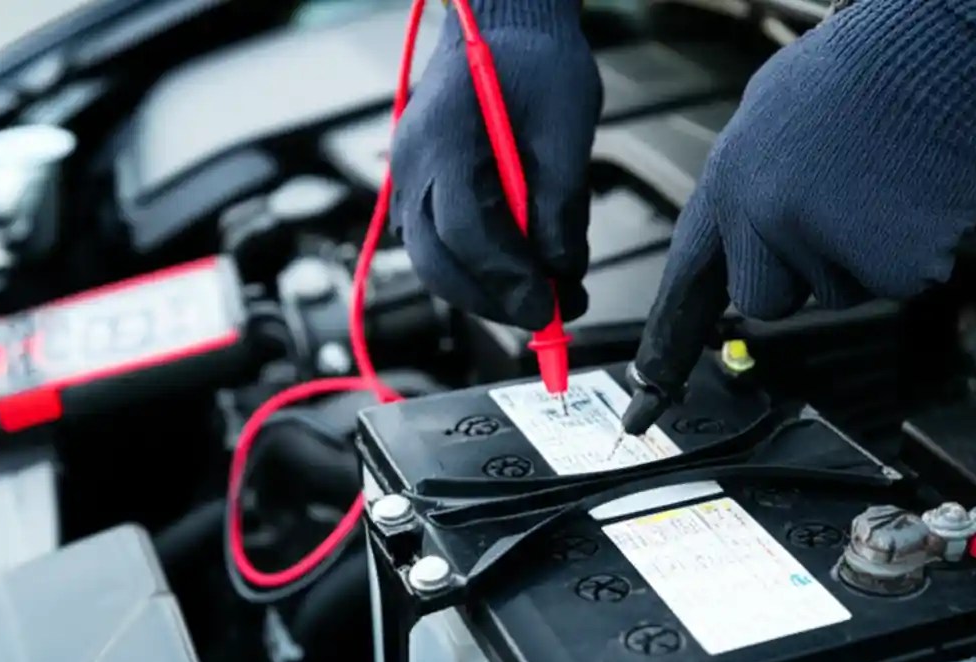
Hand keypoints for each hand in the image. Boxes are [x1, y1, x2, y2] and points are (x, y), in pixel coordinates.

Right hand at [391, 1, 602, 330]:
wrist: (504, 22)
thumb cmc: (539, 64)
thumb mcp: (568, 129)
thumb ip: (562, 206)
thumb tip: (563, 274)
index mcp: (444, 142)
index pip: (467, 232)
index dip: (508, 279)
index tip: (548, 309)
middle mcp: (413, 165)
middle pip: (439, 260)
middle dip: (494, 300)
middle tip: (549, 317)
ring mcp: (408, 176)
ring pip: (432, 260)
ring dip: (483, 292)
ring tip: (541, 299)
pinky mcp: (419, 186)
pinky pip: (434, 243)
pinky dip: (471, 269)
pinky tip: (514, 274)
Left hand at [631, 0, 975, 398]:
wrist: (939, 44)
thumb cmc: (861, 69)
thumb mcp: (767, 118)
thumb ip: (749, 188)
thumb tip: (751, 232)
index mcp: (730, 185)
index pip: (689, 284)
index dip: (668, 347)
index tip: (647, 400)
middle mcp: (766, 223)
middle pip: (772, 302)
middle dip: (803, 270)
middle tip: (840, 201)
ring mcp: (828, 248)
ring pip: (842, 292)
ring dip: (865, 249)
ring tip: (882, 177)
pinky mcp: (895, 267)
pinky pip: (901, 282)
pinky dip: (916, 247)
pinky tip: (916, 191)